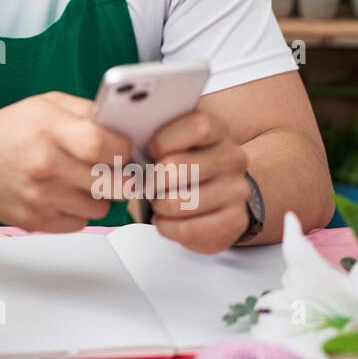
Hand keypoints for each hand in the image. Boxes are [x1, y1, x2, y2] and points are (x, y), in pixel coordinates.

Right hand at [0, 91, 133, 232]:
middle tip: (111, 170)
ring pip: (100, 207)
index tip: (122, 149)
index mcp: (50, 131)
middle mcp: (45, 165)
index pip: (105, 147)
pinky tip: (63, 194)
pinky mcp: (36, 220)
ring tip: (79, 180)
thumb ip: (87, 111)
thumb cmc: (9, 130)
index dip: (123, 150)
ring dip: (97, 196)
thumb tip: (124, 126)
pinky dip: (78, 211)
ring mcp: (40, 197)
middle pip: (111, 184)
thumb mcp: (47, 105)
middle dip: (120, 177)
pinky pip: (80, 223)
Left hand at [145, 109, 250, 254]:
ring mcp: (237, 191)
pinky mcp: (235, 221)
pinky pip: (188, 230)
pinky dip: (167, 227)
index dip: (165, 140)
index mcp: (217, 130)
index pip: (197, 128)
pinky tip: (165, 220)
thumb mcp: (171, 139)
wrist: (216, 192)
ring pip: (178, 203)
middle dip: (151, 180)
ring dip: (157, 206)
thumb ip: (152, 130)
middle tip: (147, 184)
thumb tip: (121, 130)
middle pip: (176, 168)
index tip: (149, 150)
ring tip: (157, 202)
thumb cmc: (183, 163)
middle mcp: (232, 158)